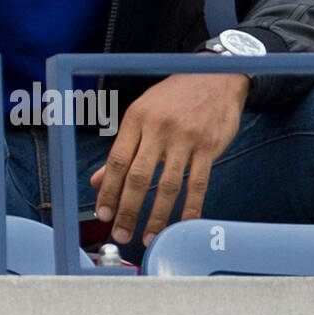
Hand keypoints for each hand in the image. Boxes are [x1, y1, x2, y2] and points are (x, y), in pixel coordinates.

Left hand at [90, 72, 248, 247]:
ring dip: (157, 216)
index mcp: (136, 119)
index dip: (108, 190)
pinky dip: (190, 208)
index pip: (116, 160)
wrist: (215, 76)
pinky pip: (198, 184)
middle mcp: (158, 129)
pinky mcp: (209, 147)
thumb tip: (98, 180)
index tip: (102, 213)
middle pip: (138, 176)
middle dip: (127, 210)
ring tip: (148, 237)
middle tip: (120, 233)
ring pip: (167, 185)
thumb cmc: (174, 96)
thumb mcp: (141, 113)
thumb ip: (122, 148)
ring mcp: (185, 138)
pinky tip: (182, 225)